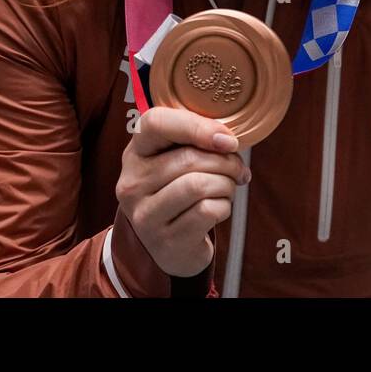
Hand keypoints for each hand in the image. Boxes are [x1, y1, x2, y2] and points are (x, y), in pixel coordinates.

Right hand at [115, 106, 250, 276]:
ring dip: (226, 185)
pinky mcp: (166, 240)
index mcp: (135, 153)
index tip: (227, 139)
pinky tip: (219, 208)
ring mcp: (145, 215)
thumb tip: (227, 140)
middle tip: (238, 169)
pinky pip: (206, 211)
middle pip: (188, 158)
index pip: (155, 123)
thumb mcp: (176, 161)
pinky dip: (224, 207)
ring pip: (199, 185)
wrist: (171, 248)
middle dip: (226, 162)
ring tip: (228, 188)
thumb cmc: (179, 194)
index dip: (195, 126)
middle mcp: (132, 183)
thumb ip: (195, 141)